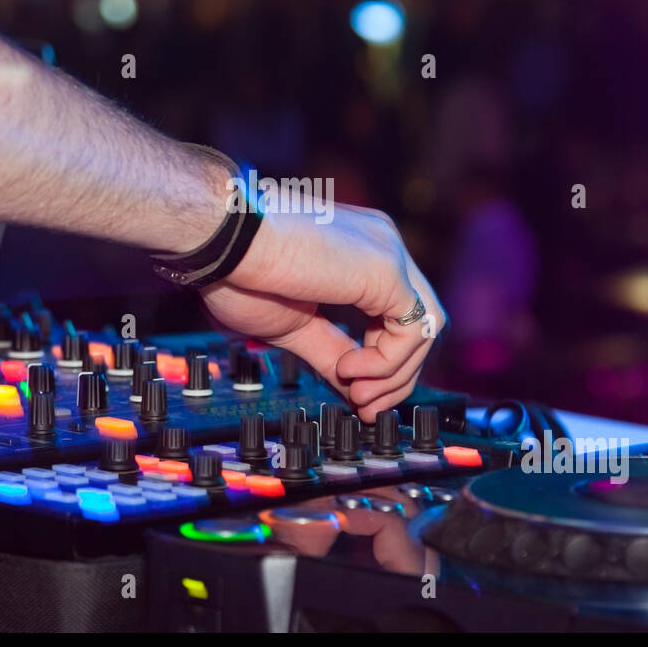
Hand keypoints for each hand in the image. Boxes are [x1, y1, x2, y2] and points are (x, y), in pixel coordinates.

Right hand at [203, 204, 444, 421]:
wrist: (220, 239)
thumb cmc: (239, 271)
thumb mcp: (294, 325)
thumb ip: (330, 350)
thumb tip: (352, 385)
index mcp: (359, 252)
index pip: (398, 314)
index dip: (385, 363)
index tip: (357, 397)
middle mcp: (382, 245)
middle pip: (421, 322)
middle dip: (397, 375)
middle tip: (364, 406)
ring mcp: (389, 254)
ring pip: (427, 329)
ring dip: (395, 374)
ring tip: (355, 391)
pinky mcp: (387, 269)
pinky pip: (413, 331)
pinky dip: (386, 363)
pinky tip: (347, 369)